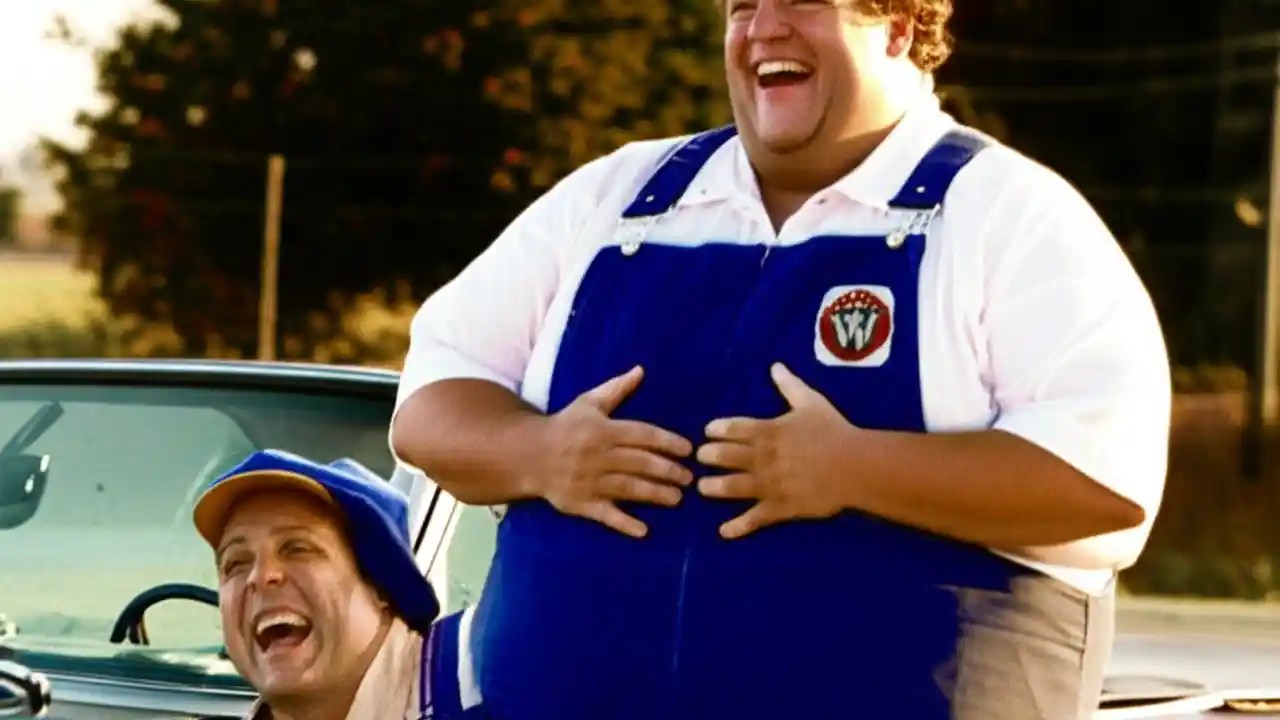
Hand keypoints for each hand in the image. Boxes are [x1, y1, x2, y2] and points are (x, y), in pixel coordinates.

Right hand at [538, 366, 693, 537]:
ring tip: (677, 498)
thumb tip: (641, 370)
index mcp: (603, 430)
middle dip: (668, 471)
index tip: (688, 449)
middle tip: (690, 478)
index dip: (667, 442)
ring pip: (629, 488)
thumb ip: (616, 389)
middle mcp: (598, 455)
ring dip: (655, 494)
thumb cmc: (565, 426)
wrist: (527, 455)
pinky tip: (644, 531)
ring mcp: (590, 482)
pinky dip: (624, 524)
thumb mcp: (588, 403)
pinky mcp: (582, 504)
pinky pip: (606, 515)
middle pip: (640, 463)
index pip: (642, 435)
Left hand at [697, 363, 856, 538]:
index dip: (715, 430)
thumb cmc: (834, 431)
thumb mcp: (811, 403)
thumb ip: (789, 386)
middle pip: (723, 457)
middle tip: (700, 458)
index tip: (707, 432)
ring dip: (712, 488)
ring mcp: (768, 484)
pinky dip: (737, 527)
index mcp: (767, 431)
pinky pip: (754, 519)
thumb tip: (775, 365)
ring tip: (702, 488)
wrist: (855, 466)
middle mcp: (761, 458)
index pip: (731, 429)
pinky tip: (723, 532)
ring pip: (731, 487)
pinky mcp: (779, 507)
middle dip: (707, 457)